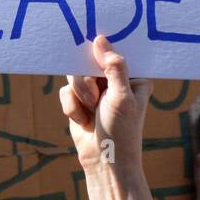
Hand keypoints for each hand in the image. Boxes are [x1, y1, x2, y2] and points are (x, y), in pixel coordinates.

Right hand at [59, 35, 151, 168]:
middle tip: (94, 96)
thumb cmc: (121, 131)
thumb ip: (113, 67)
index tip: (91, 38)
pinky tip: (83, 121)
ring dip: (80, 94)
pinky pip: (65, 90)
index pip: (116, 51)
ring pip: (74, 75)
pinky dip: (71, 106)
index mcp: (133, 76)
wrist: (104, 162)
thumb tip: (101, 40)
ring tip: (91, 111)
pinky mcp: (79, 100)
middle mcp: (114, 80)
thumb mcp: (122, 96)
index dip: (103, 46)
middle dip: (88, 79)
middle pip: (89, 60)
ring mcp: (96, 90)